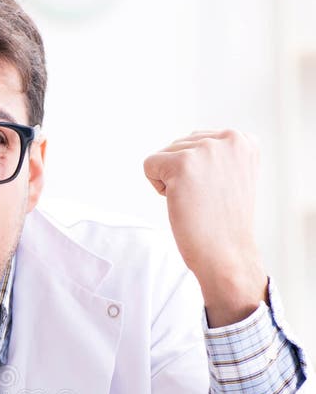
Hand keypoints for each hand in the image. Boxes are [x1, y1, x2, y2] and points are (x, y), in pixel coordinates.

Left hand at [143, 129, 267, 326]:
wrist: (226, 255)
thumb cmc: (224, 224)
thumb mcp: (232, 177)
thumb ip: (217, 156)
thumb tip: (189, 143)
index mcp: (244, 140)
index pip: (198, 141)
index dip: (198, 172)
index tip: (215, 194)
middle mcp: (229, 138)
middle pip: (179, 146)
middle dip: (183, 175)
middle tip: (204, 201)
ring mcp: (206, 150)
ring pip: (164, 155)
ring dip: (172, 182)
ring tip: (196, 203)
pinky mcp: (182, 164)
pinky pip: (149, 165)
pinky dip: (157, 187)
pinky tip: (179, 201)